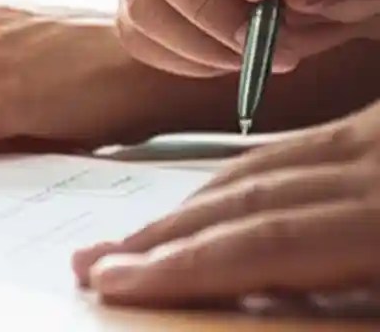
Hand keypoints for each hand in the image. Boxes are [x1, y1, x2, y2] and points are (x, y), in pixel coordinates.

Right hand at [73, 99, 379, 305]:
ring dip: (188, 206)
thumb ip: (353, 298)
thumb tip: (258, 288)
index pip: (268, 241)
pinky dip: (240, 177)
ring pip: (261, 165)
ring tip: (133, 238)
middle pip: (246, 196)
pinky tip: (212, 200)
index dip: (185, 264)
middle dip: (162, 234)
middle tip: (92, 260)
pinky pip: (300, 147)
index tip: (115, 281)